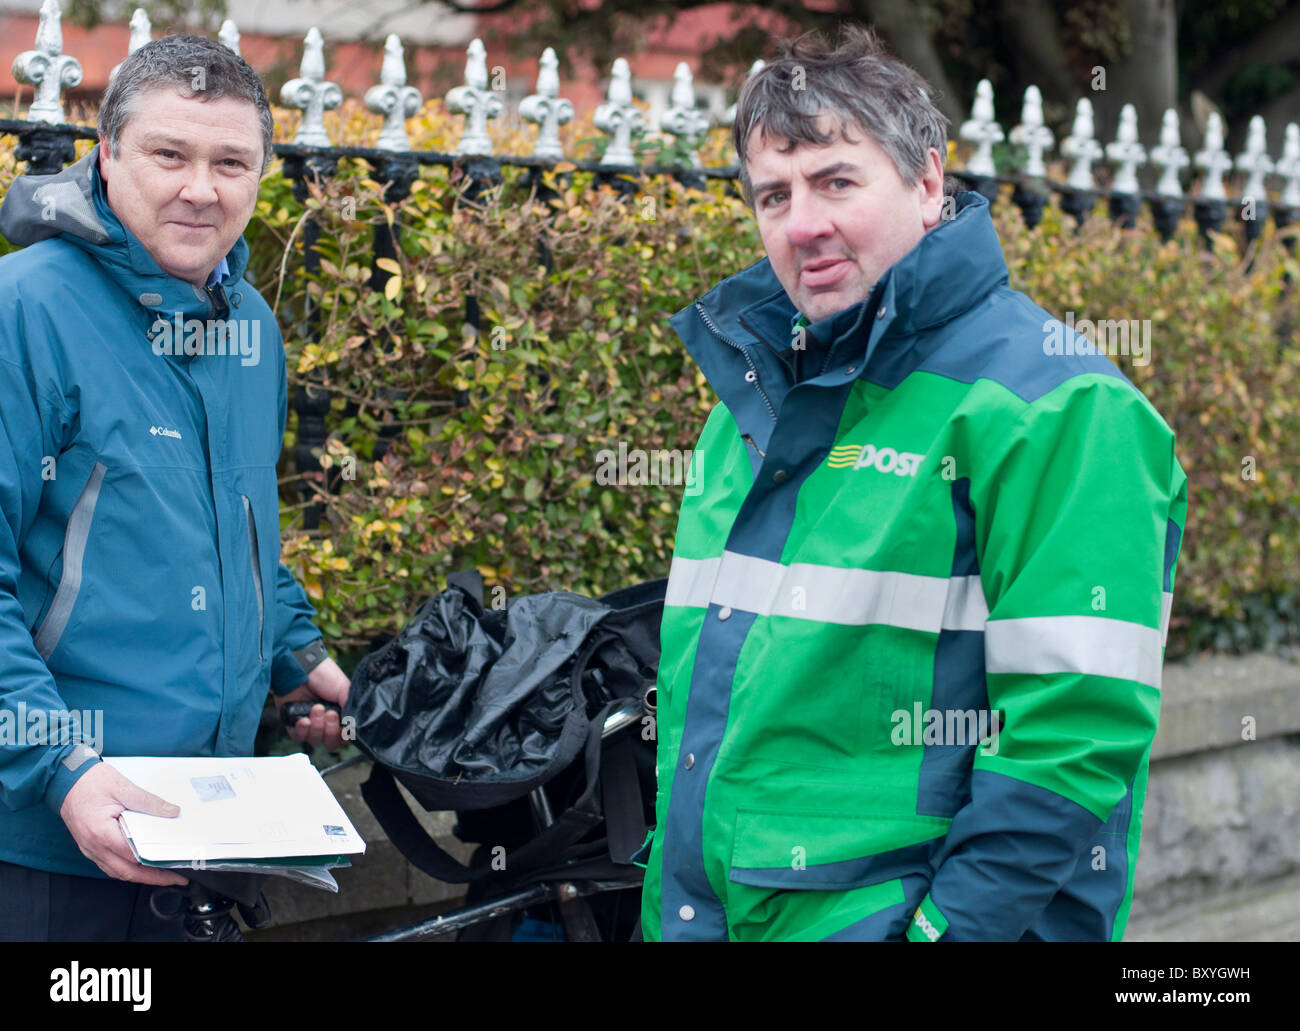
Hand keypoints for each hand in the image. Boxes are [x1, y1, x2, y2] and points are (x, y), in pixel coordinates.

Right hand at [59, 763, 188, 885]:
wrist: (65, 779)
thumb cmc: (90, 782)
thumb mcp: (124, 788)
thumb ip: (149, 802)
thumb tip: (171, 812)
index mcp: (102, 833)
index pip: (134, 857)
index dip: (157, 866)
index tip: (174, 870)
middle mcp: (94, 846)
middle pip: (125, 872)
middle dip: (152, 879)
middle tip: (173, 879)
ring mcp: (89, 848)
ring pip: (116, 871)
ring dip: (138, 876)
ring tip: (160, 875)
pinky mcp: (89, 845)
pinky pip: (108, 864)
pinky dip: (125, 868)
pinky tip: (138, 865)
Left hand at [277, 657, 350, 750]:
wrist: (301, 667)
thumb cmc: (324, 675)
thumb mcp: (345, 689)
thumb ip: (351, 710)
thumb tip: (354, 728)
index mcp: (340, 714)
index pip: (343, 737)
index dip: (342, 734)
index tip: (341, 721)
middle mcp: (325, 721)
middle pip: (330, 742)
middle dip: (330, 730)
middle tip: (328, 712)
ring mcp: (309, 723)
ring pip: (315, 740)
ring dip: (316, 726)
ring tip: (315, 708)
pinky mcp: (293, 723)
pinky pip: (298, 737)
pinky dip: (302, 730)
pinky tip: (303, 719)